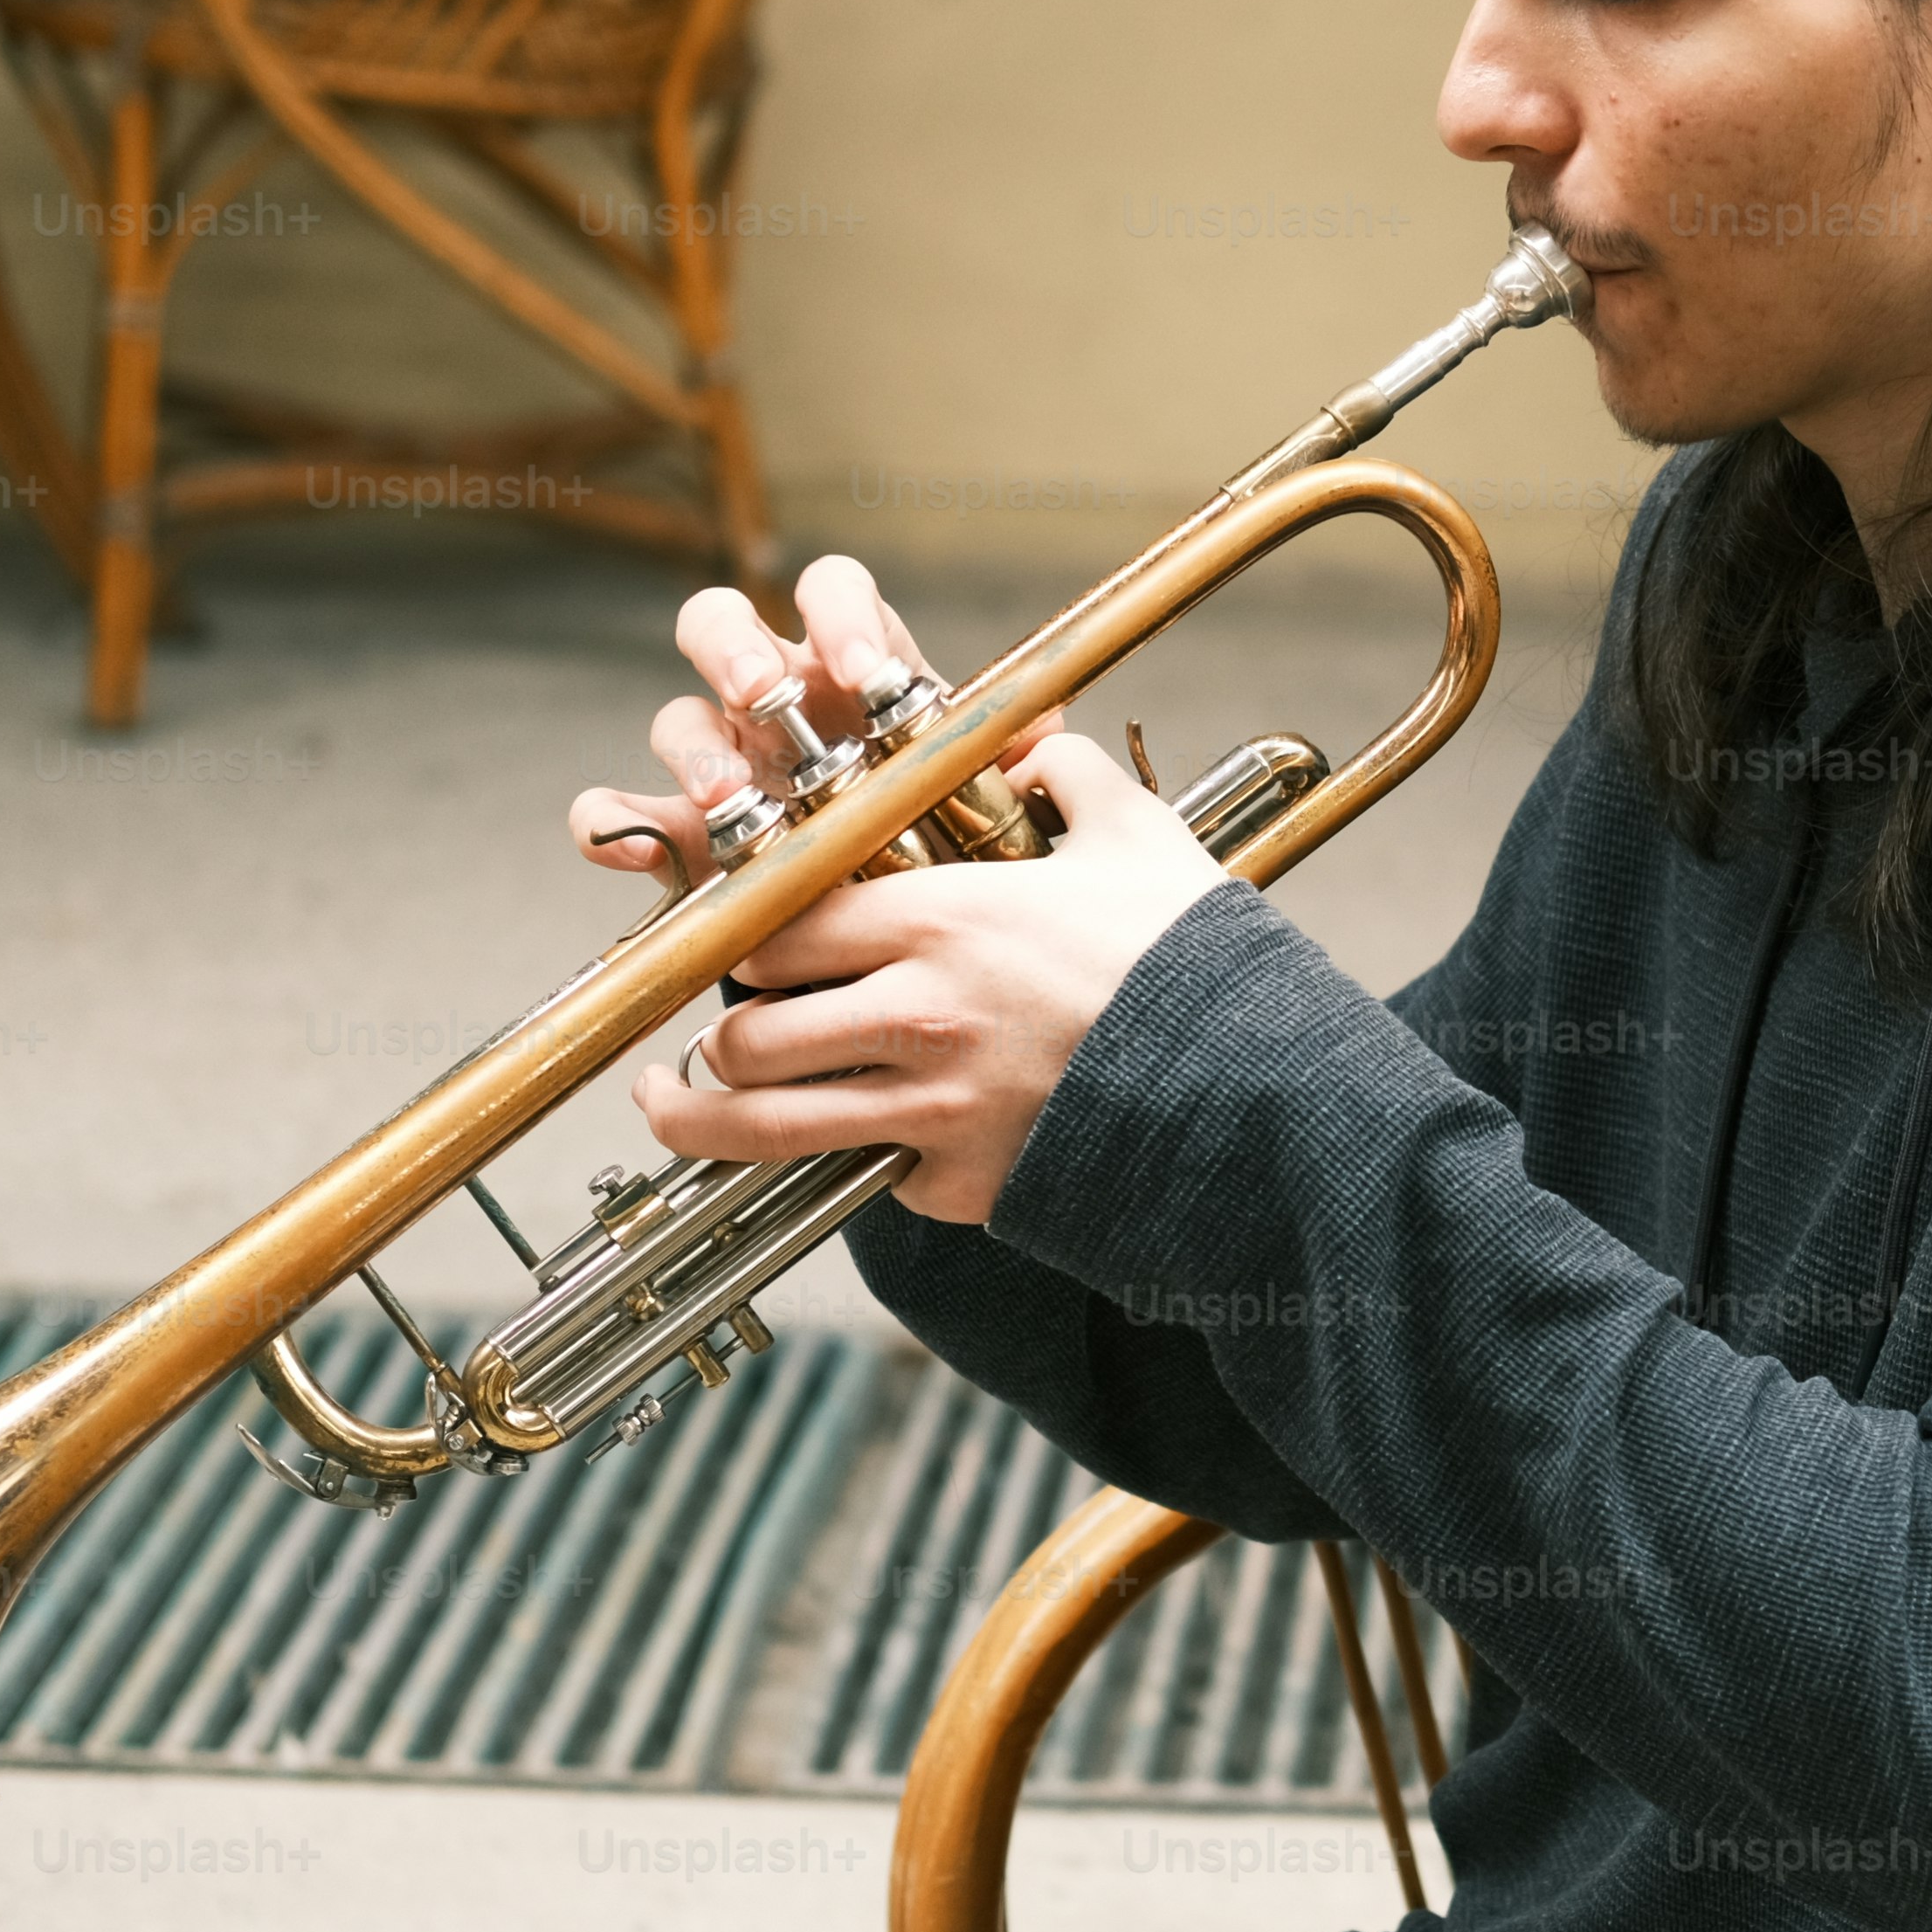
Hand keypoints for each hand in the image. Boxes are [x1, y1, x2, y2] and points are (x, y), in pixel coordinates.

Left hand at [560, 560, 1209, 1225]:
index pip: (775, 927)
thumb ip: (1069, 776)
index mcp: (937, 922)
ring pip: (761, 1124)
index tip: (740, 946)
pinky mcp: (958, 1186)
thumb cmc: (1193, 963)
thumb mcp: (1137, 840)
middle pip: (745, 1032)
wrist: (1255, 1090)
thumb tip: (1039, 746)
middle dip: (716, 1035)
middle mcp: (914, 1016)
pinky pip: (866, 1179)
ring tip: (677, 1108)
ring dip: (704, 1118)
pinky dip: (855, 1167)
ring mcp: (930, 1109)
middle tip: (715, 1033)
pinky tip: (850, 1153)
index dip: (740, 938)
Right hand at [563, 557, 1056, 893]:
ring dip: (692, 751)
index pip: (830, 591)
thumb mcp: (977, 783)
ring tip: (727, 797)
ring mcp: (719, 754)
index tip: (866, 671)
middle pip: (721, 624)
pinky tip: (631, 849)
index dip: (840, 614)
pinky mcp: (678, 828)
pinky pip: (617, 811)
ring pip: (675, 719)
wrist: (895, 912)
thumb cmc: (937, 819)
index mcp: (848, 660)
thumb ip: (1005, 748)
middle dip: (736, 652)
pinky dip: (611, 824)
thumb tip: (1043, 733)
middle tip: (767, 696)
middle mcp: (773, 693)